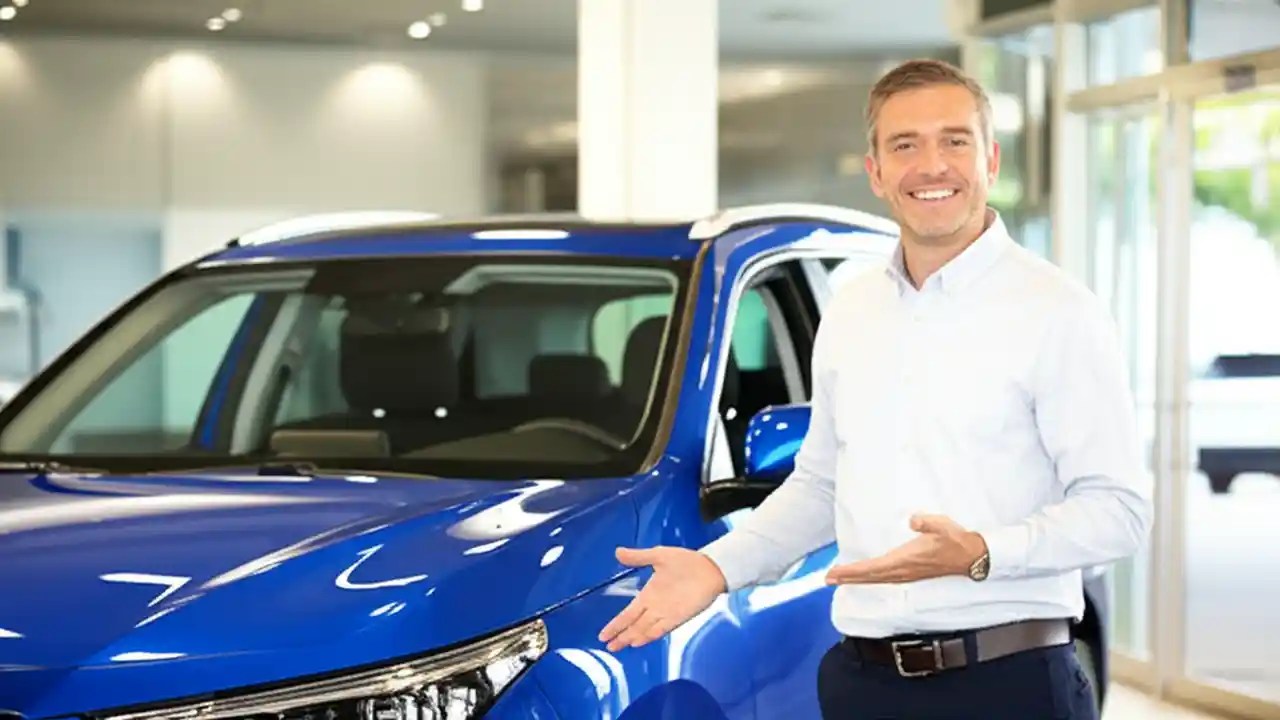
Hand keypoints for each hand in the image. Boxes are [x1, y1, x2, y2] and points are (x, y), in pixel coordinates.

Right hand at [598, 546, 726, 651]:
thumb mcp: (658, 555)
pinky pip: (660, 629)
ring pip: (643, 630)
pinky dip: (648, 636)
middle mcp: (654, 607)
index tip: (603, 634)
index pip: (627, 613)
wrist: (710, 568)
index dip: (615, 624)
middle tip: (607, 647)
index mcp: (648, 594)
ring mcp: (665, 614)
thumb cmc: (686, 561)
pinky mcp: (678, 617)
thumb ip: (638, 557)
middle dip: (620, 635)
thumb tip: (617, 552)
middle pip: (633, 625)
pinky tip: (638, 642)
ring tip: (617, 647)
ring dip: (631, 638)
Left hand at [825, 514, 986, 584]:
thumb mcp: (943, 526)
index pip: (873, 568)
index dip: (852, 572)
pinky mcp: (912, 573)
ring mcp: (908, 574)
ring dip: (857, 579)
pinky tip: (866, 577)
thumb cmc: (956, 540)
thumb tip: (913, 520)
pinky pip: (885, 578)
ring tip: (840, 578)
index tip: (834, 573)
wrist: (972, 556)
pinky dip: (870, 578)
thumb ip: (928, 523)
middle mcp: (904, 571)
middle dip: (848, 578)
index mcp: (906, 561)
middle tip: (827, 578)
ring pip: (876, 579)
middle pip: (870, 577)